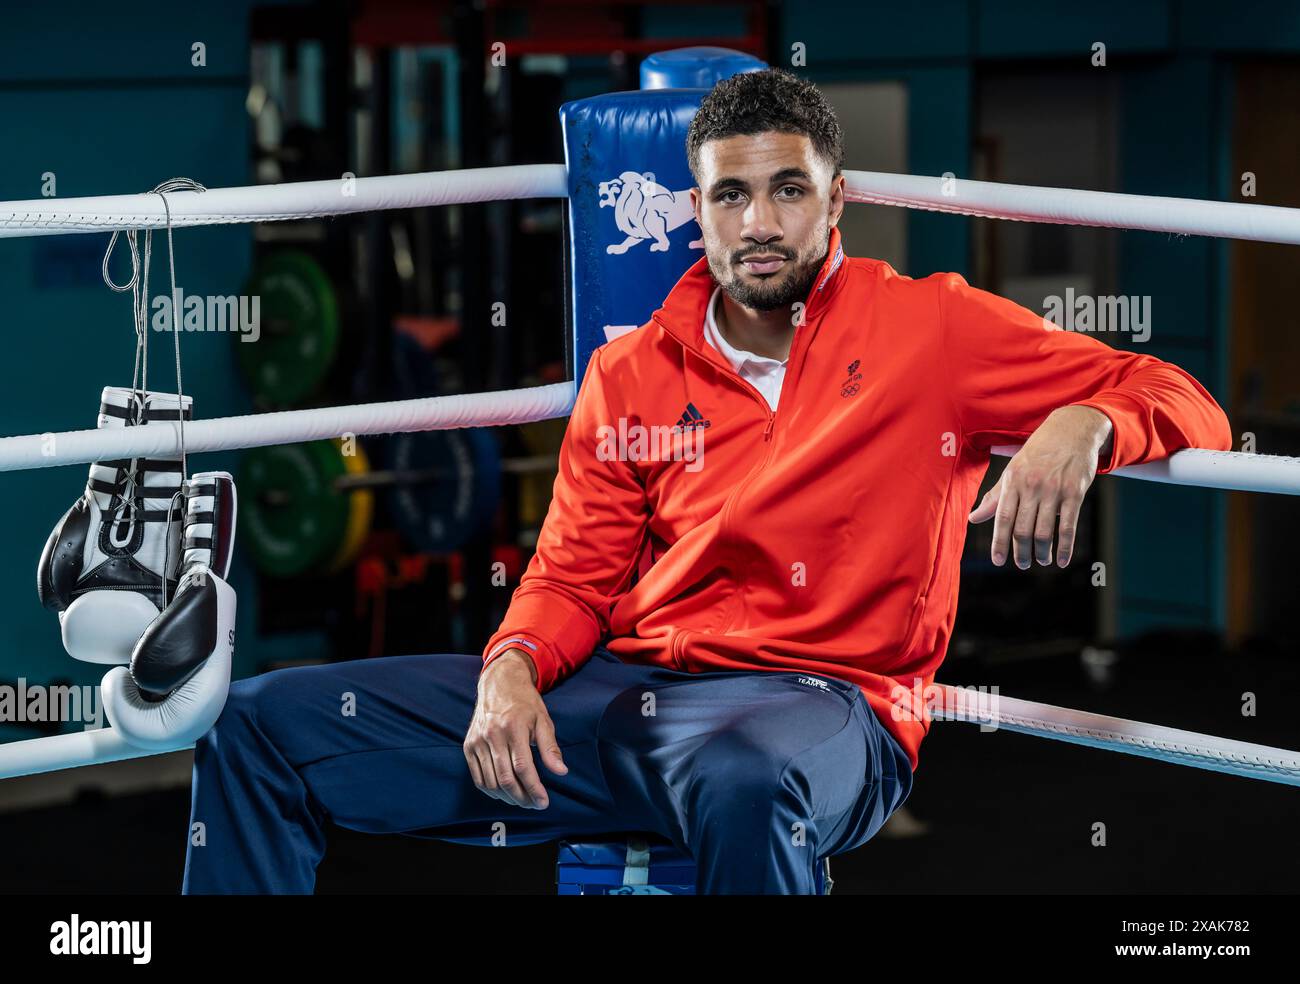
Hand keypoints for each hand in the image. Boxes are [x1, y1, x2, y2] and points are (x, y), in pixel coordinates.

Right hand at [463, 649, 566, 808]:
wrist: (499, 684)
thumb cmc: (525, 703)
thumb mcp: (543, 720)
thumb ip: (550, 748)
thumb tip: (561, 772)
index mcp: (514, 728)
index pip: (523, 768)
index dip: (534, 789)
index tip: (544, 802)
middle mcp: (493, 735)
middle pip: (505, 779)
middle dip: (522, 798)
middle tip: (534, 804)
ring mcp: (478, 741)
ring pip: (491, 782)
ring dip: (507, 797)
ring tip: (522, 800)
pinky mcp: (468, 746)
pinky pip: (478, 777)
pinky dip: (491, 790)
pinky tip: (504, 793)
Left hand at [968, 406, 1112, 568]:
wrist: (1071, 430)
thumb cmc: (1037, 453)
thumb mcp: (1012, 470)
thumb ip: (994, 497)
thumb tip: (973, 518)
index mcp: (1012, 481)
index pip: (1002, 518)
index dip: (999, 542)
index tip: (998, 561)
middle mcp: (1031, 486)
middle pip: (1022, 529)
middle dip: (1021, 552)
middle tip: (1022, 564)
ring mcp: (1054, 490)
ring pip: (1044, 531)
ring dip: (1041, 552)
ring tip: (1040, 561)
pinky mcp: (1075, 492)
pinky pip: (1069, 526)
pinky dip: (1065, 547)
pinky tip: (1061, 560)